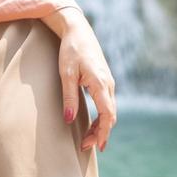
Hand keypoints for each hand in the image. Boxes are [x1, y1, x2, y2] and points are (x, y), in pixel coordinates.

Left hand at [58, 11, 115, 152]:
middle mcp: (108, 84)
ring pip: (109, 110)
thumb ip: (69, 97)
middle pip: (110, 116)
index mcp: (101, 83)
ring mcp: (108, 82)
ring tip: (88, 139)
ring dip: (101, 126)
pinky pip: (106, 103)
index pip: (108, 115)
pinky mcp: (104, 80)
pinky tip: (93, 124)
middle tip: (85, 146)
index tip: (96, 146)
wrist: (77, 30)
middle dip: (100, 133)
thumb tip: (69, 120)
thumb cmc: (71, 50)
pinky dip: (101, 117)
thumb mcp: (66, 73)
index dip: (103, 133)